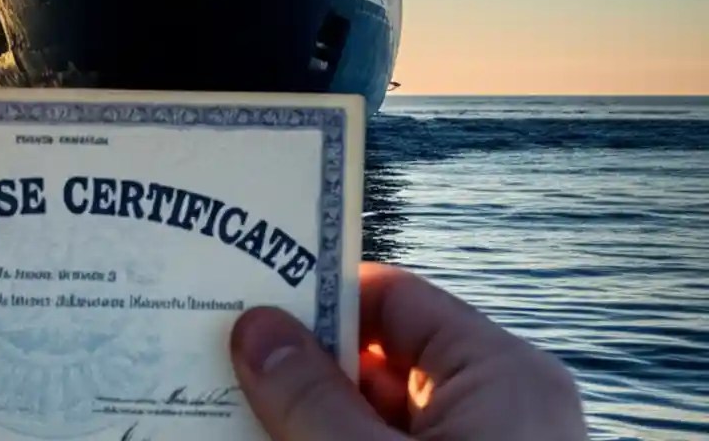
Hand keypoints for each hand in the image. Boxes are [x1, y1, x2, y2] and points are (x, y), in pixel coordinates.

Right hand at [229, 262, 588, 439]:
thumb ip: (312, 401)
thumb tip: (254, 328)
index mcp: (502, 374)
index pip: (392, 297)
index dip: (315, 292)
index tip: (240, 295)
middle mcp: (499, 408)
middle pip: (378, 358)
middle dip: (299, 361)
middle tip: (217, 353)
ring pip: (377, 414)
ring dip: (306, 412)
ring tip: (223, 400)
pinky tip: (266, 437)